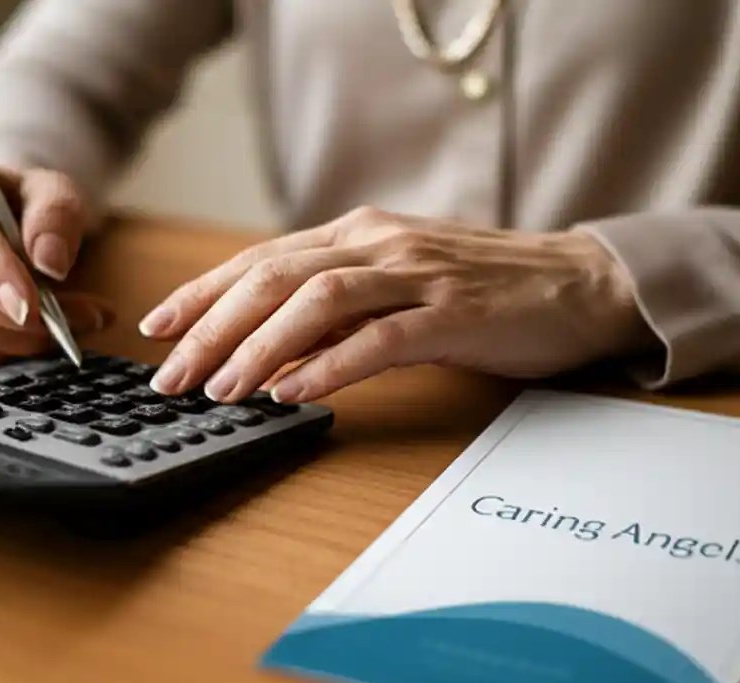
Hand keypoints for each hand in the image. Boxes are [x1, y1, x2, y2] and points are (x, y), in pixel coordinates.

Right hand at [0, 155, 111, 363]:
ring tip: (59, 329)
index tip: (31, 304)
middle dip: (6, 313)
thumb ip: (57, 216)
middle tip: (62, 321)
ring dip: (10, 337)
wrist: (5, 219)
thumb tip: (51, 263)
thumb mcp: (55, 192)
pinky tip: (32, 338)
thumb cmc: (26, 203)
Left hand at [140, 206, 651, 403]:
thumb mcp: (399, 280)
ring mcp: (416, 275)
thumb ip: (340, 301)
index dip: (203, 292)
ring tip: (220, 389)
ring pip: (317, 302)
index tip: (158, 327)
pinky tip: (292, 392)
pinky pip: (378, 340)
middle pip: (274, 277)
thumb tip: (268, 344)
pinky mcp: (453, 314)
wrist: (581, 284)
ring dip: (259, 347)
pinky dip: (329, 366)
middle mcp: (379, 243)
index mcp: (360, 233)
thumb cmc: (486, 289)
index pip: (261, 258)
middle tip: (170, 374)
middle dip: (211, 326)